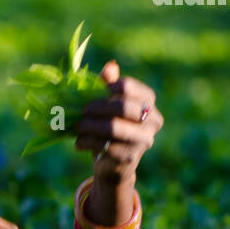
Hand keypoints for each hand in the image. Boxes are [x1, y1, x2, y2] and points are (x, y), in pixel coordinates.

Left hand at [74, 59, 163, 184]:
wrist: (112, 162)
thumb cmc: (110, 126)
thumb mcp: (108, 104)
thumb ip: (109, 84)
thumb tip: (110, 66)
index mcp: (148, 101)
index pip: (129, 87)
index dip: (109, 87)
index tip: (96, 92)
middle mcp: (153, 120)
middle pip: (123, 106)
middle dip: (97, 107)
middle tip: (83, 110)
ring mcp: (144, 140)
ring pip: (113, 127)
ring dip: (89, 125)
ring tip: (77, 127)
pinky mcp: (130, 157)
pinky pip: (105, 145)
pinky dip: (87, 142)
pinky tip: (79, 142)